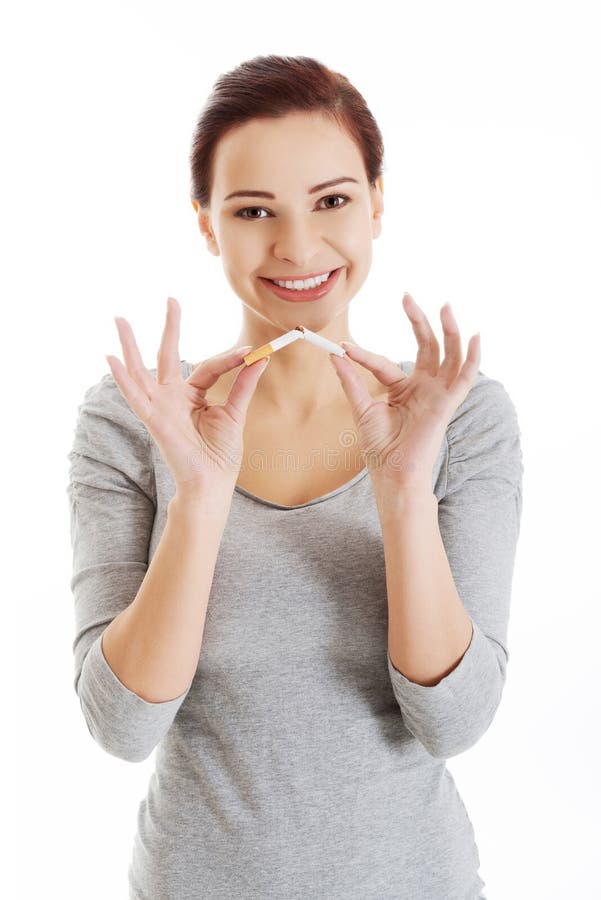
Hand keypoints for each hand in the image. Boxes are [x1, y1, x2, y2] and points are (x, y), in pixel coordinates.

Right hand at [106, 297, 269, 493]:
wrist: (212, 482)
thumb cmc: (220, 454)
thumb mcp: (235, 413)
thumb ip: (243, 385)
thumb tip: (260, 357)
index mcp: (194, 396)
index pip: (209, 367)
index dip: (231, 359)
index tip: (252, 353)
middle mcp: (174, 397)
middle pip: (169, 356)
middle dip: (170, 328)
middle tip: (171, 299)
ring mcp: (161, 406)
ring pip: (143, 369)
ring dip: (130, 345)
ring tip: (119, 320)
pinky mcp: (153, 418)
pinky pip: (135, 395)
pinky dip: (122, 378)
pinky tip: (111, 359)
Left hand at [329, 292, 480, 491]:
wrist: (392, 473)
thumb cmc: (380, 448)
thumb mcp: (362, 409)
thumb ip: (352, 381)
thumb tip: (336, 355)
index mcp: (404, 390)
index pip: (386, 363)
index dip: (364, 355)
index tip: (343, 347)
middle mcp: (424, 388)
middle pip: (426, 347)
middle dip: (419, 321)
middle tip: (406, 297)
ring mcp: (437, 394)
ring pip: (449, 355)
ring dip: (449, 330)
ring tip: (445, 306)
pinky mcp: (447, 404)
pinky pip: (466, 378)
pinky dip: (473, 358)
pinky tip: (476, 337)